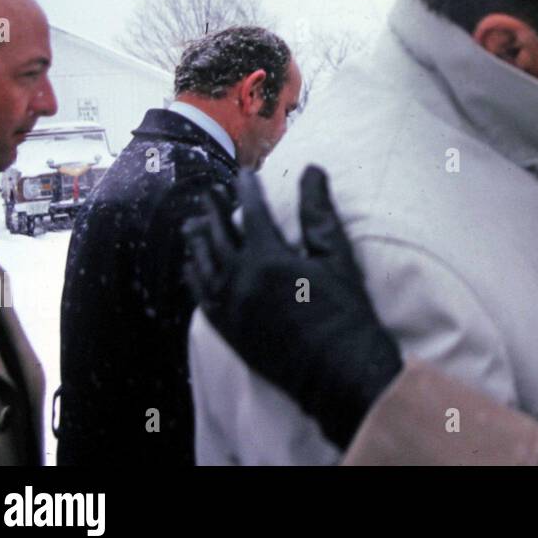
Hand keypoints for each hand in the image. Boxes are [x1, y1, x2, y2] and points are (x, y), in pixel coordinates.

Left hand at [184, 165, 401, 449]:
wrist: (337, 369)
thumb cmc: (344, 310)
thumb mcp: (336, 256)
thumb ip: (319, 211)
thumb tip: (312, 169)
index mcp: (268, 257)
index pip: (252, 211)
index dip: (248, 189)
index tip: (245, 174)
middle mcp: (240, 278)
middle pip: (218, 234)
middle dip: (215, 210)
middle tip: (212, 194)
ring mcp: (230, 306)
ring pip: (202, 264)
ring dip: (198, 239)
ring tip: (195, 223)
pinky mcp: (227, 329)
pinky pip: (201, 297)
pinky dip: (194, 276)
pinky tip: (193, 267)